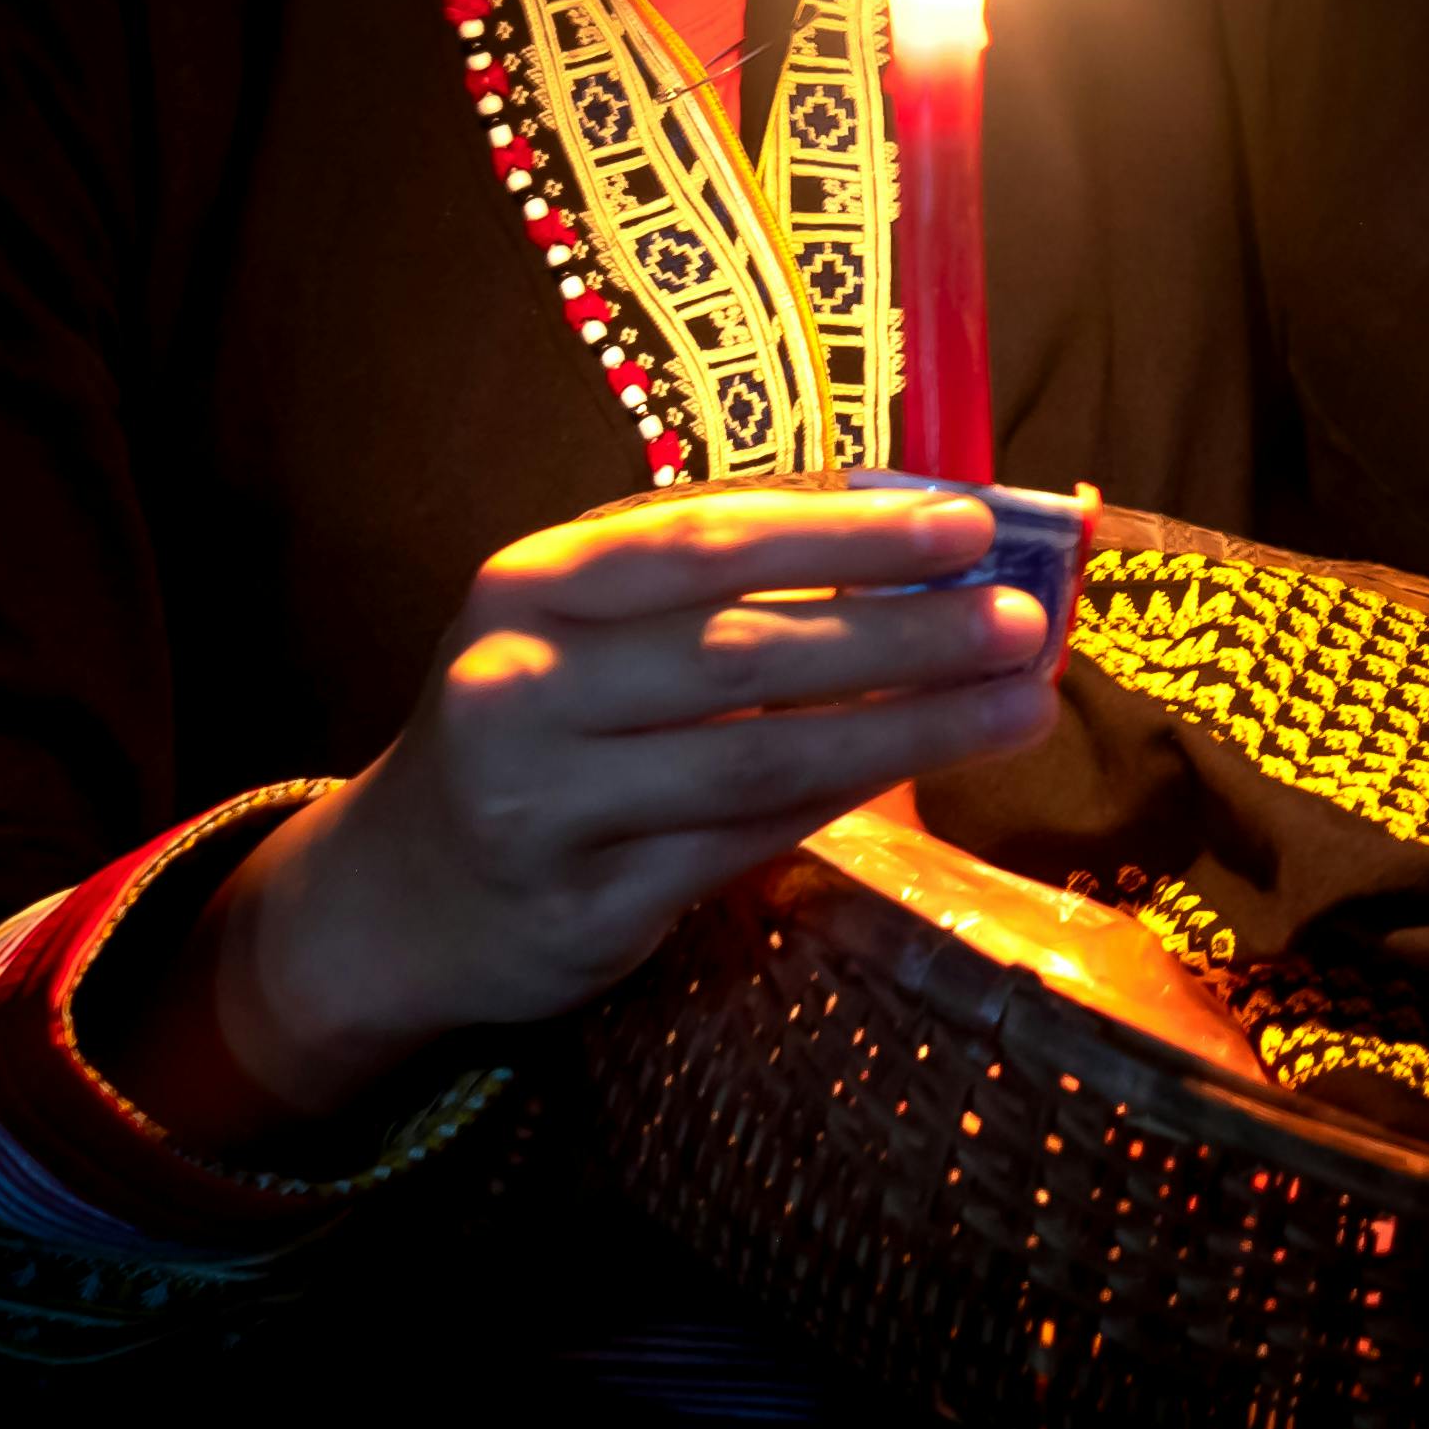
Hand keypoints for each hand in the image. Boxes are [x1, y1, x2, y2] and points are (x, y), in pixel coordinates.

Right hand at [163, 483, 1061, 1141]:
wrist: (403, 896)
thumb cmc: (537, 725)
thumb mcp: (586, 627)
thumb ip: (722, 578)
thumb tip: (919, 537)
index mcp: (530, 588)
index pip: (703, 542)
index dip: (843, 531)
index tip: (967, 522)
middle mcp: (521, 690)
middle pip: (742, 652)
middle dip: (902, 632)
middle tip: (1025, 621)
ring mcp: (545, 808)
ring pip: (758, 760)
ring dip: (908, 729)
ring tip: (1021, 703)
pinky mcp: (585, 906)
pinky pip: (745, 845)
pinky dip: (845, 800)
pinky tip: (928, 774)